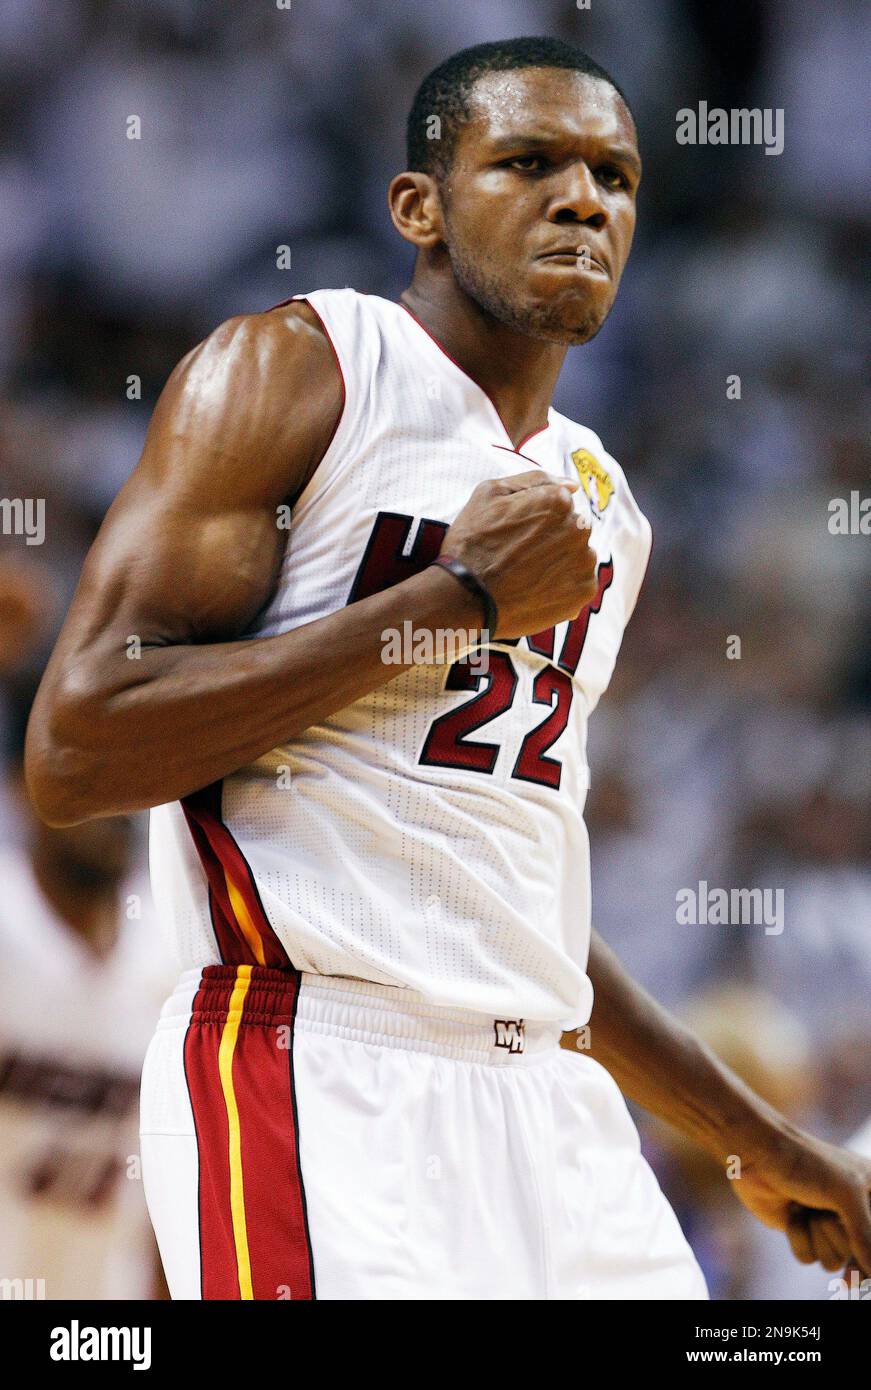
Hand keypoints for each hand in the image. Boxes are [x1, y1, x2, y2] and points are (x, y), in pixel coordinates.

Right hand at [442, 471, 597, 638]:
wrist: (465, 597)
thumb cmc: (473, 542)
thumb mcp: (490, 493)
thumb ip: (534, 480)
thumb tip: (571, 485)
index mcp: (559, 501)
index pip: (559, 502)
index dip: (536, 518)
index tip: (518, 533)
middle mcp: (578, 528)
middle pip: (572, 527)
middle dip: (552, 537)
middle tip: (521, 554)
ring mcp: (584, 560)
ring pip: (577, 554)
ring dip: (560, 560)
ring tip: (529, 573)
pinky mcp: (584, 590)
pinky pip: (580, 581)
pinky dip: (564, 585)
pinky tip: (538, 588)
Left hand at [731, 1128, 870, 1274]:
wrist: (758, 1155)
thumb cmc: (806, 1164)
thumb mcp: (847, 1194)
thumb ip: (867, 1237)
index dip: (867, 1258)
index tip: (855, 1260)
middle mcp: (853, 1211)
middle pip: (860, 1256)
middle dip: (836, 1235)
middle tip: (824, 1210)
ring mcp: (827, 1223)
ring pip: (832, 1261)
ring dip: (816, 1235)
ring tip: (806, 1207)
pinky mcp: (803, 1231)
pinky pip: (808, 1257)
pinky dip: (798, 1238)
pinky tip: (791, 1213)